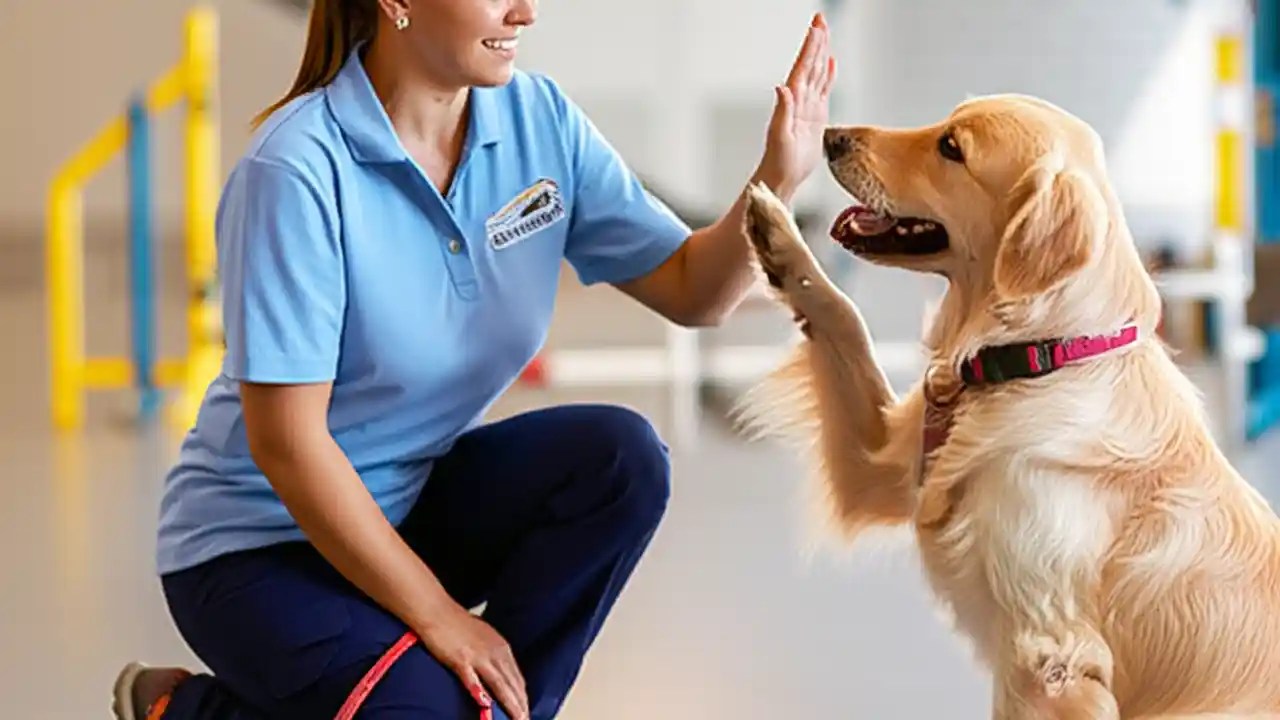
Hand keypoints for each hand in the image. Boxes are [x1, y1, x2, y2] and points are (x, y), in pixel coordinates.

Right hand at [417, 603, 528, 719]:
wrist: (437, 611)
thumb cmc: (458, 625)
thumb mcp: (484, 639)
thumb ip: (493, 656)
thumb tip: (500, 673)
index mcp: (501, 648)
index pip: (517, 678)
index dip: (522, 697)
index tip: (526, 711)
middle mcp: (494, 652)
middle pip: (512, 683)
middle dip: (521, 705)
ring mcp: (478, 656)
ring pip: (499, 684)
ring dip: (509, 704)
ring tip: (517, 719)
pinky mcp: (460, 659)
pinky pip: (471, 678)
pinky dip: (479, 692)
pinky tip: (485, 704)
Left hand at [755, 12, 836, 202]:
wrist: (782, 177)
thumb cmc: (779, 161)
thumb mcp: (781, 137)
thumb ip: (782, 111)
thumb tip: (781, 87)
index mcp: (792, 101)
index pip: (803, 68)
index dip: (810, 48)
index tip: (816, 27)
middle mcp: (799, 100)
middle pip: (810, 64)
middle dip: (816, 41)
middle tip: (820, 18)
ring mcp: (808, 106)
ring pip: (817, 72)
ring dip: (821, 53)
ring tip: (825, 33)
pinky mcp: (815, 116)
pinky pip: (824, 89)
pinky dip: (828, 74)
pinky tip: (830, 63)